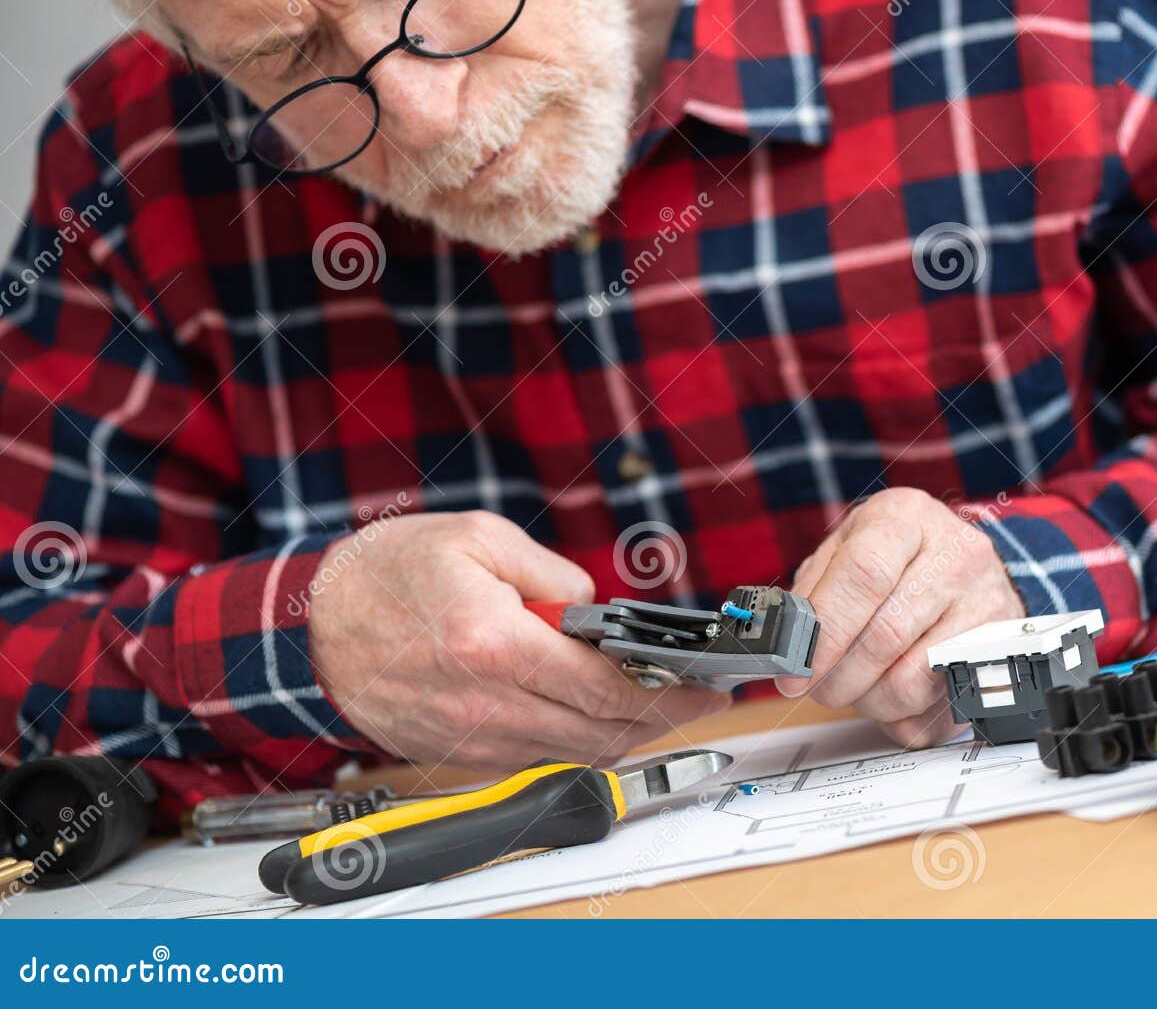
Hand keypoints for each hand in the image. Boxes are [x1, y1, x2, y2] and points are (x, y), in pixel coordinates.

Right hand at [308, 510, 729, 769]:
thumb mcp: (479, 539)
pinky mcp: (458, 755)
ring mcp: (470, 737)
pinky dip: (575, 742)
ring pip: (573, 755)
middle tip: (696, 698)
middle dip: (661, 718)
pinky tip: (592, 714)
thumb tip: (596, 610)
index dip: (667, 692)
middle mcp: (484, 702)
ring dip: (622, 735)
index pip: (605, 687)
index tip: (703, 686)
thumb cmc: (387, 575)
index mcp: (493, 644)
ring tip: (653, 703)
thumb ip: (553, 575)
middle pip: (599, 732)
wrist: (311, 625)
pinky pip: (535, 758)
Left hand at [776, 489, 1023, 747]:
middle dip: (838, 678)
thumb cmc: (897, 555)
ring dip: (869, 701)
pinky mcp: (998, 651)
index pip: (864, 576)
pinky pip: (938, 710)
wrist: (964, 560)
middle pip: (885, 636)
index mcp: (906, 518)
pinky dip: (903, 717)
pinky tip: (894, 694)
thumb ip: (813, 590)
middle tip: (817, 687)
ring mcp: (986, 603)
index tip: (795, 669)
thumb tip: (787, 646)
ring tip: (858, 687)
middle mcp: (956, 554)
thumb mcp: (849, 547)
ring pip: (911, 682)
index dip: (825, 631)